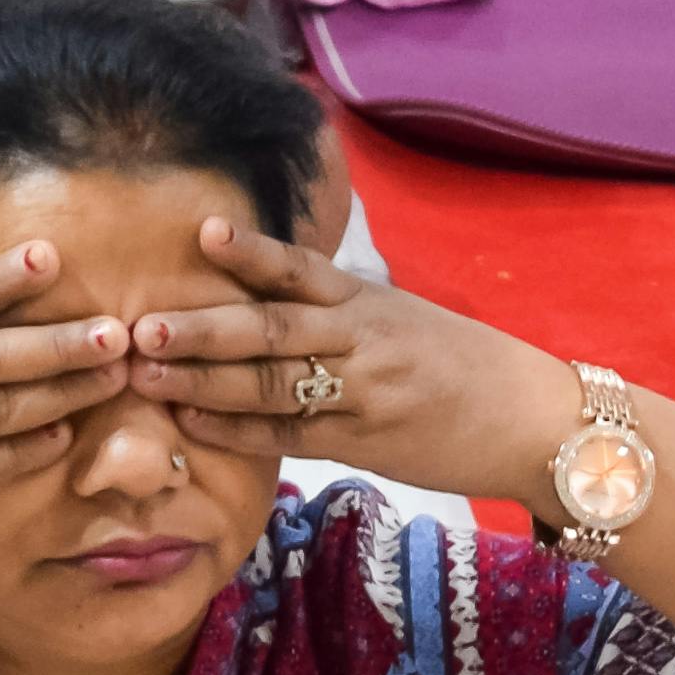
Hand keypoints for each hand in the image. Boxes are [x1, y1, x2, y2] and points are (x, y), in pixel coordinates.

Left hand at [120, 214, 566, 497]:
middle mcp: (364, 340)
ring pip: (272, 384)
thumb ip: (343, 311)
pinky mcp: (364, 442)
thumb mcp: (407, 319)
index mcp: (370, 301)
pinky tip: (193, 425)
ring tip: (147, 375)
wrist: (531, 419)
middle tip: (143, 325)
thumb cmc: (464, 365)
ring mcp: (363, 393)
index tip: (202, 232)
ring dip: (203, 382)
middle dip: (203, 328)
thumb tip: (274, 294)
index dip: (252, 252)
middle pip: (272, 328)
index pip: (303, 270)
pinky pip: (290, 434)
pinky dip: (238, 431)